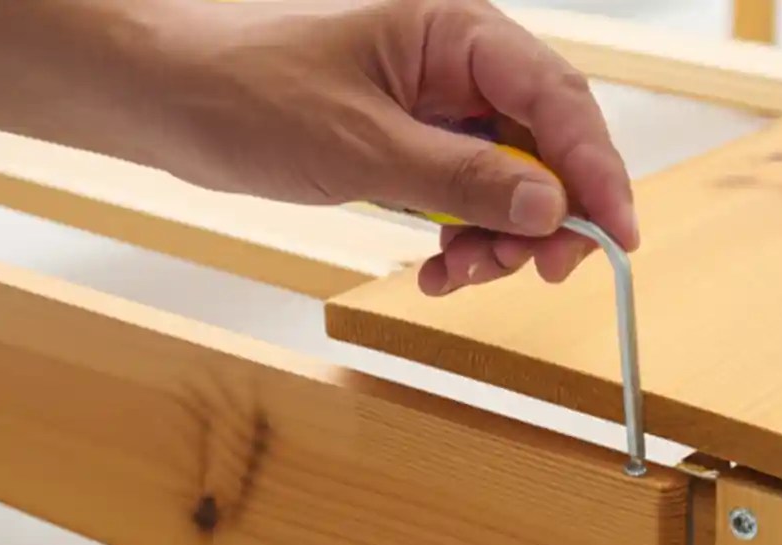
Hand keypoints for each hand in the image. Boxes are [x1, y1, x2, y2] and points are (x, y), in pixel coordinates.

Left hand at [159, 0, 638, 294]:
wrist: (164, 98)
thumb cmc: (245, 91)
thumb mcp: (362, 146)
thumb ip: (465, 180)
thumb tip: (553, 207)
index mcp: (456, 32)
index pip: (558, 99)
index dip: (597, 170)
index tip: (617, 235)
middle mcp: (456, 63)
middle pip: (545, 143)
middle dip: (545, 216)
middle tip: (528, 272)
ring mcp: (435, 104)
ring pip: (509, 179)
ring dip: (498, 237)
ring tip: (454, 274)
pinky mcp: (410, 140)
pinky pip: (465, 194)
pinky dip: (461, 237)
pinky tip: (435, 268)